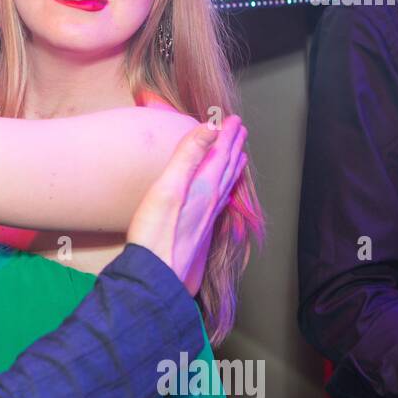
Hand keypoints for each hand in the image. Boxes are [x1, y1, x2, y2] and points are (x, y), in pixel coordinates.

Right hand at [126, 116, 247, 289]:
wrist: (157, 277)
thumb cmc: (156, 234)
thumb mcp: (169, 187)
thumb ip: (189, 155)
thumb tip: (211, 127)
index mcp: (204, 188)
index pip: (220, 154)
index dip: (227, 135)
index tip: (233, 120)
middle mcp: (210, 203)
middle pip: (226, 169)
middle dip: (233, 148)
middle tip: (241, 132)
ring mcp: (206, 220)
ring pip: (225, 188)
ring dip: (232, 169)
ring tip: (239, 158)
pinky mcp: (200, 234)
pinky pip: (219, 204)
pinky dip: (224, 191)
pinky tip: (221, 198)